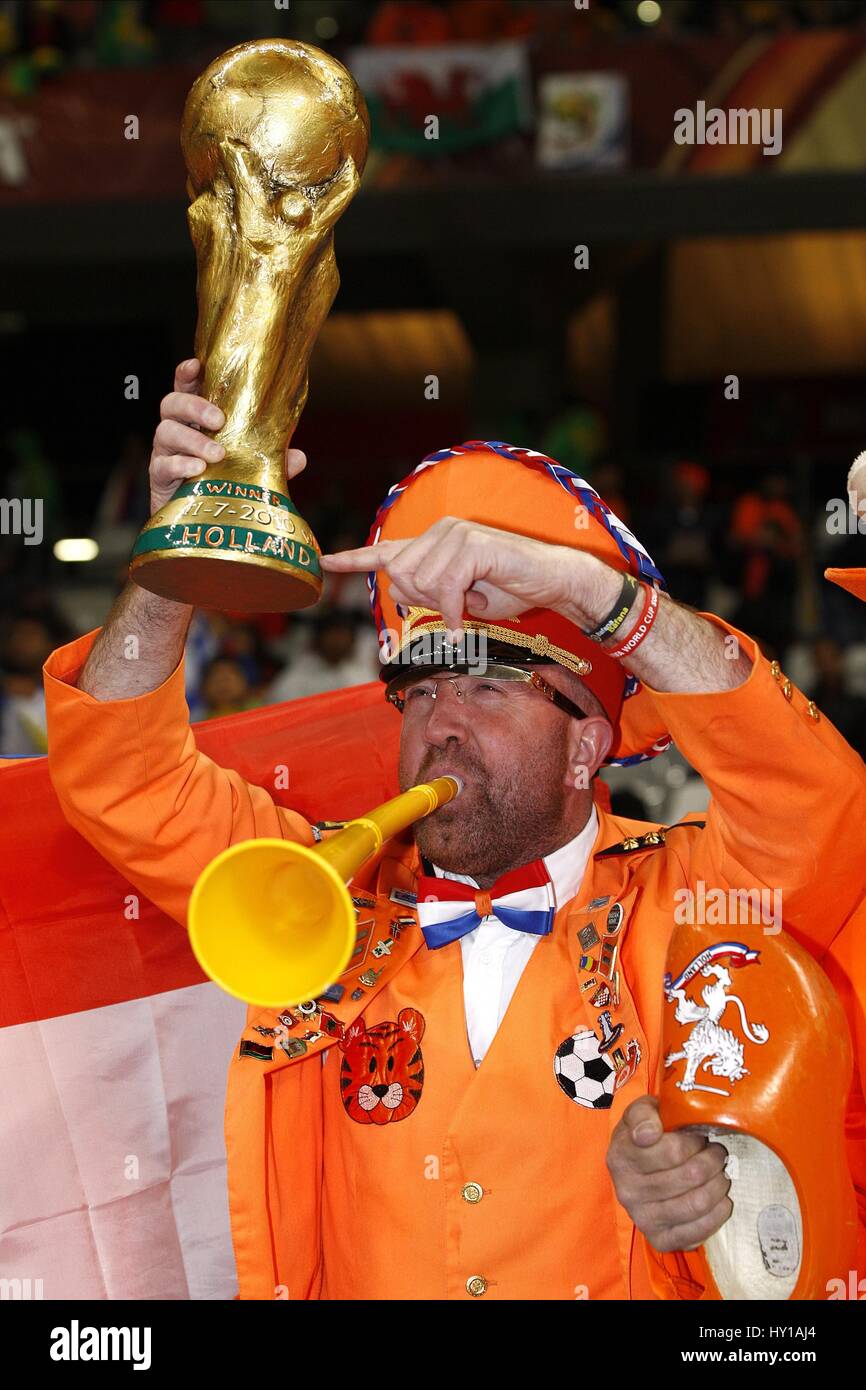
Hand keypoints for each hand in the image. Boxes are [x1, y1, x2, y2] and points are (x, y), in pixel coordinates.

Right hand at [149, 358, 306, 515]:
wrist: (199, 520)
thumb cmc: (223, 483)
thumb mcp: (251, 469)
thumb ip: (273, 461)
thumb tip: (299, 457)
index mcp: (197, 420)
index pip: (187, 388)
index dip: (188, 373)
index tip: (196, 365)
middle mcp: (177, 430)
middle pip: (172, 404)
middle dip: (194, 406)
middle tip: (219, 420)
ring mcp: (165, 452)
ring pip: (166, 432)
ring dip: (193, 440)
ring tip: (217, 454)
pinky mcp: (159, 477)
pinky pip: (162, 465)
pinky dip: (180, 465)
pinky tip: (198, 470)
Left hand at [320, 515, 590, 642]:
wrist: (552, 580)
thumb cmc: (510, 589)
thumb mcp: (461, 598)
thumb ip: (431, 595)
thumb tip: (408, 598)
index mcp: (433, 543)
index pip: (386, 550)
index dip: (354, 558)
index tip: (324, 561)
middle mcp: (440, 531)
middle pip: (400, 577)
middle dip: (421, 602)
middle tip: (453, 608)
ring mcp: (456, 534)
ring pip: (421, 583)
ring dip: (443, 606)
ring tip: (469, 603)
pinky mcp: (472, 544)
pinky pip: (445, 588)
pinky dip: (454, 612)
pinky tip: (465, 619)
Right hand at [606, 1096, 732, 1253]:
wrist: (636, 1167)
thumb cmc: (646, 1134)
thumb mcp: (641, 1112)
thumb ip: (643, 1113)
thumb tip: (649, 1133)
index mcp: (621, 1157)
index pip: (673, 1151)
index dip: (695, 1141)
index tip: (699, 1136)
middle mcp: (628, 1191)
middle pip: (691, 1176)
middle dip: (712, 1160)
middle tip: (716, 1153)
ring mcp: (643, 1218)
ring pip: (697, 1203)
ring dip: (718, 1185)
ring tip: (720, 1173)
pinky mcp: (660, 1239)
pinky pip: (697, 1231)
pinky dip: (717, 1214)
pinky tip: (719, 1200)